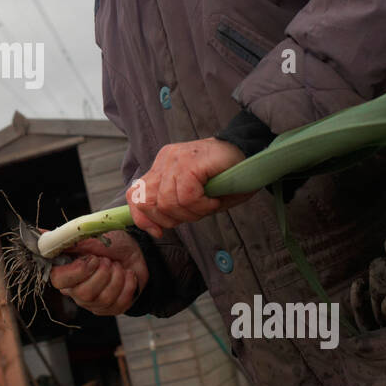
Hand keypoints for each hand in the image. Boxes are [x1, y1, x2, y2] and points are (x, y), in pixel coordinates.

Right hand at [49, 231, 147, 315]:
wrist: (135, 251)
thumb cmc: (110, 243)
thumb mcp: (90, 236)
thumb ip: (67, 238)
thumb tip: (39, 233)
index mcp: (66, 272)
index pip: (59, 280)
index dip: (77, 271)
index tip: (92, 259)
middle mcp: (76, 291)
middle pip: (84, 293)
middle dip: (102, 274)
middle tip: (108, 260)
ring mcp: (94, 303)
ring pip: (104, 299)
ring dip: (117, 277)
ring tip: (118, 266)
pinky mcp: (111, 308)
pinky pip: (119, 304)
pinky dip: (128, 285)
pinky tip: (128, 274)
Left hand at [127, 138, 256, 238]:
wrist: (250, 153)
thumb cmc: (226, 177)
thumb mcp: (195, 196)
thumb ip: (173, 207)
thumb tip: (155, 227)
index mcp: (162, 167)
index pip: (135, 194)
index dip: (142, 218)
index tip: (159, 232)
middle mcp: (164, 160)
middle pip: (147, 202)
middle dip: (170, 219)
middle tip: (195, 214)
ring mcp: (175, 159)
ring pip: (167, 203)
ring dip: (191, 213)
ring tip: (209, 205)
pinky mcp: (189, 162)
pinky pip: (186, 197)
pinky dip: (202, 206)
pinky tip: (213, 201)